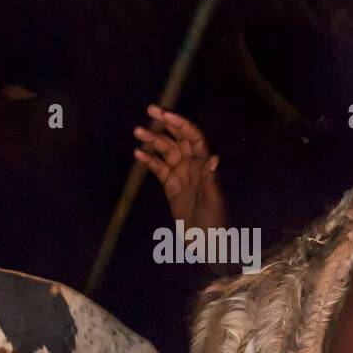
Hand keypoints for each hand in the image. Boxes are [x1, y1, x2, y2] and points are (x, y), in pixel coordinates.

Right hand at [133, 105, 226, 232]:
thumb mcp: (214, 201)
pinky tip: (138, 153)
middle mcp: (192, 165)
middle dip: (165, 123)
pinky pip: (158, 168)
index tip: (165, 115)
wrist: (205, 242)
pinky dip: (149, 160)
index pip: (193, 137)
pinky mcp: (170, 186)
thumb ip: (211, 180)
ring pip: (165, 151)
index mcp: (204, 164)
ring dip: (153, 140)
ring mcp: (180, 174)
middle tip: (150, 109)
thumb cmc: (215, 222)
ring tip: (137, 131)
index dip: (180, 124)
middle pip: (178, 138)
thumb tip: (213, 158)